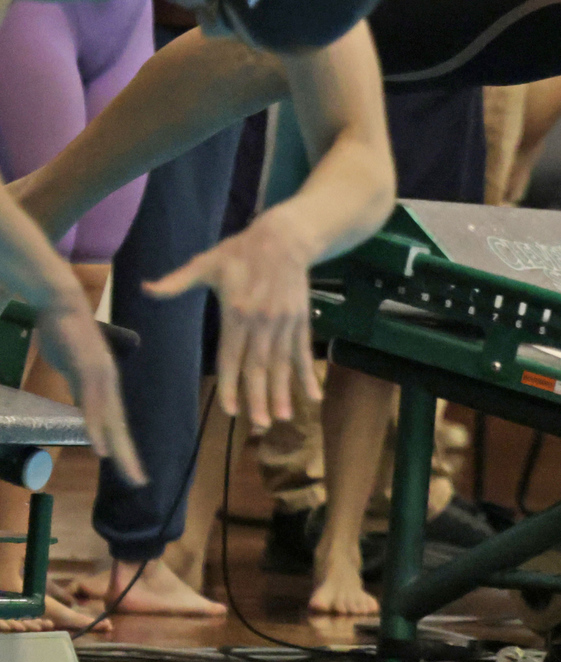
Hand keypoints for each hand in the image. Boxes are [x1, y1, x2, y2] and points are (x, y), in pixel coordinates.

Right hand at [36, 299, 143, 484]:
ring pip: (111, 419)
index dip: (124, 447)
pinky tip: (101, 445)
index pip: (117, 423)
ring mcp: (101, 376)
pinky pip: (93, 404)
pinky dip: (97, 427)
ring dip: (118, 447)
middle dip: (129, 456)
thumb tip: (82, 404)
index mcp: (105, 385)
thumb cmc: (66, 333)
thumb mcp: (73, 369)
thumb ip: (80, 388)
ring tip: (126, 471)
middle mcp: (108, 383)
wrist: (60, 303)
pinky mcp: (89, 369)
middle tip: (140, 482)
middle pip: (120, 427)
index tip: (132, 470)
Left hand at [145, 212, 318, 430]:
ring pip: (282, 363)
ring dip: (283, 392)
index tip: (231, 410)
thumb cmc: (240, 251)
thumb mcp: (206, 262)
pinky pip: (302, 351)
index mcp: (238, 312)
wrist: (285, 237)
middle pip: (260, 366)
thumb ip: (178, 281)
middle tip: (259, 425)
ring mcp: (285, 322)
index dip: (231, 385)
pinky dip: (307, 374)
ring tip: (282, 417)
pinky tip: (313, 395)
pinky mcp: (300, 320)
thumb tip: (147, 288)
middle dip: (260, 397)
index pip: (232, 357)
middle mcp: (263, 321)